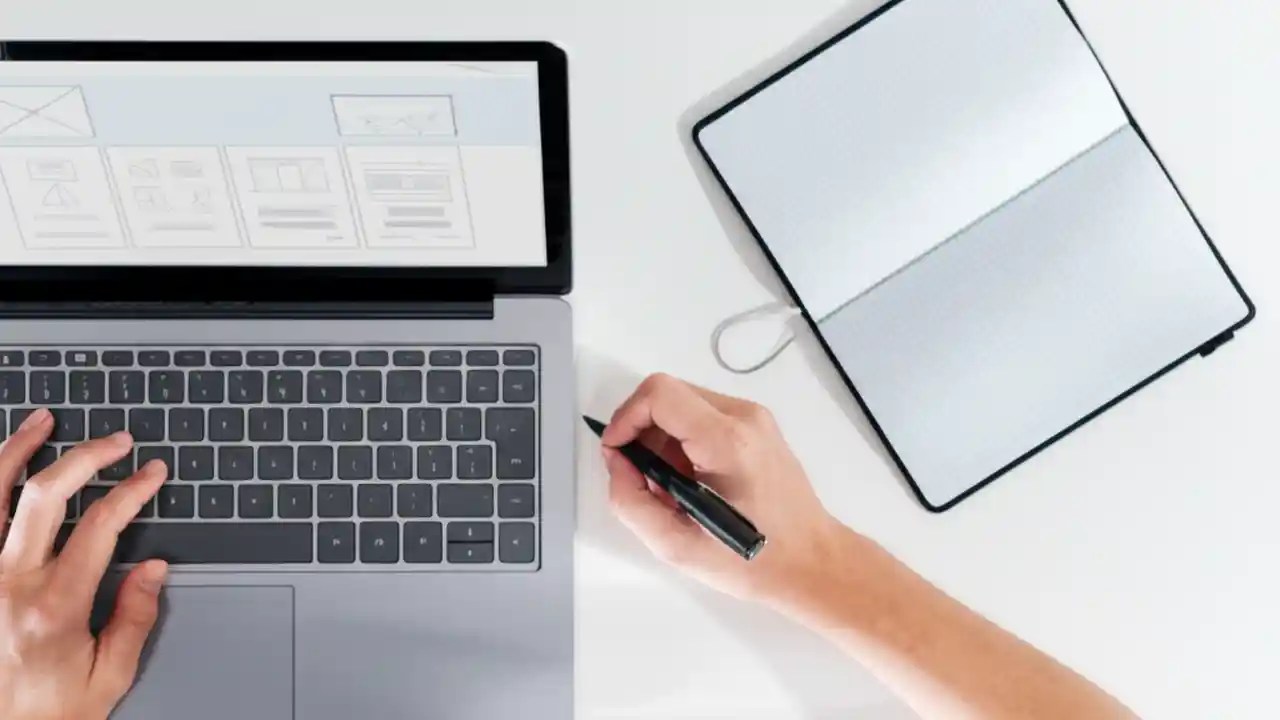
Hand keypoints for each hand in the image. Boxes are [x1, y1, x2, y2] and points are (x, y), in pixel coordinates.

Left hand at [0, 409, 168, 719]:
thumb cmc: (45, 712)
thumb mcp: (107, 678)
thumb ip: (134, 619)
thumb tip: (154, 568)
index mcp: (54, 606)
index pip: (101, 525)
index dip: (133, 490)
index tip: (152, 473)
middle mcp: (7, 584)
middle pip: (46, 495)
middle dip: (88, 456)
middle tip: (116, 441)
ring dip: (17, 450)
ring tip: (42, 423)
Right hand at [601, 374, 847, 604]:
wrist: (813, 563)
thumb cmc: (752, 561)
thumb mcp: (677, 546)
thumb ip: (632, 502)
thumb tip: (618, 464)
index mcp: (727, 442)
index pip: (659, 394)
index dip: (625, 418)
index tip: (617, 455)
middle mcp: (744, 417)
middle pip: (669, 394)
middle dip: (642, 433)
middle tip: (646, 482)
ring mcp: (755, 418)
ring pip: (684, 403)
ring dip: (662, 440)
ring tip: (672, 489)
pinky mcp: (758, 426)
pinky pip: (703, 415)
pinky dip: (683, 441)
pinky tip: (692, 482)